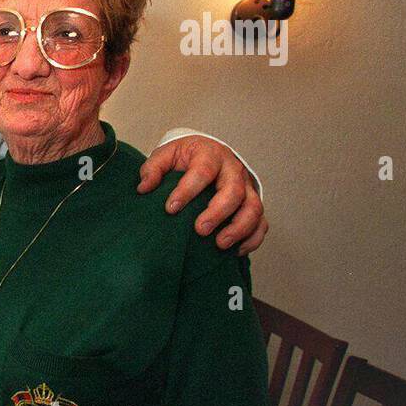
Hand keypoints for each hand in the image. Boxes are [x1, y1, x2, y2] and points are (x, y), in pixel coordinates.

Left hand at [138, 136, 267, 254]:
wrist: (208, 154)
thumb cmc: (185, 158)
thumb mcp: (166, 155)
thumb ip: (153, 169)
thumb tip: (144, 188)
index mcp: (210, 154)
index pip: (203, 170)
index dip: (188, 190)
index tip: (171, 208)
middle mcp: (233, 170)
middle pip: (234, 190)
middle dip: (218, 212)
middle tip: (200, 230)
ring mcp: (247, 187)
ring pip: (253, 207)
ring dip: (239, 228)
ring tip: (220, 244)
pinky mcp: (252, 204)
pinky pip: (261, 222)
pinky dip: (252, 238)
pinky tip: (235, 251)